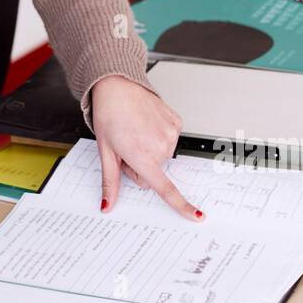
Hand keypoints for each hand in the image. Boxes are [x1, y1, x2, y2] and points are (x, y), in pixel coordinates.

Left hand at [91, 74, 202, 221]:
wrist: (117, 86)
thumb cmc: (109, 116)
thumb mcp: (105, 151)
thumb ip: (110, 182)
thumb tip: (107, 206)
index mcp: (141, 155)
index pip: (164, 188)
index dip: (181, 204)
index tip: (196, 216)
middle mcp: (160, 146)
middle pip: (153, 173)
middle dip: (140, 165)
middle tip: (127, 145)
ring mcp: (171, 134)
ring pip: (161, 157)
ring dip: (149, 150)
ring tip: (136, 132)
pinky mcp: (177, 123)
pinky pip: (169, 141)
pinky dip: (158, 136)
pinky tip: (147, 124)